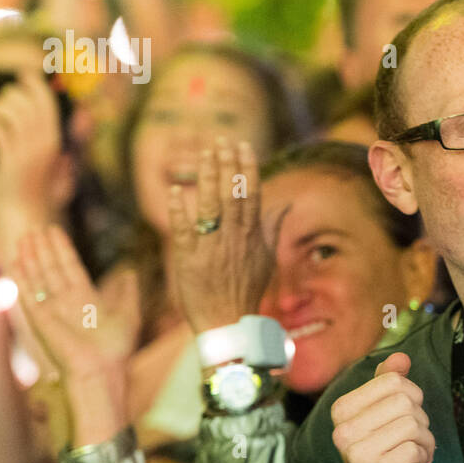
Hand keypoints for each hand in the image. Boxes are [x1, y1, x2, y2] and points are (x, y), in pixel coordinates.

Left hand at [0, 76, 63, 259]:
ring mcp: (27, 152)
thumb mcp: (42, 157)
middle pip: (28, 103)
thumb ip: (46, 135)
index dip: (34, 84)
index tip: (23, 72)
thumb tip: (64, 115)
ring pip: (11, 112)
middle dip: (11, 96)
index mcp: (54, 140)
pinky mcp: (9, 160)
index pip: (47, 103)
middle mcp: (44, 143)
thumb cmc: (30, 185)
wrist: (24, 214)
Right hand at [12, 226, 139, 447]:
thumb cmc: (116, 347)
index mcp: (85, 298)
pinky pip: (28, 295)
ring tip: (25, 238)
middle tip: (36, 227)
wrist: (101, 370)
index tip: (54, 230)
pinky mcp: (40, 320)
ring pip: (39, 278)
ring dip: (31, 258)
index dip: (62, 249)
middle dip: (44, 249)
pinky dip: (21, 279)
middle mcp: (66, 302)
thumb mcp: (128, 313)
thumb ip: (128, 291)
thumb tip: (131, 271)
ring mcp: (51, 310)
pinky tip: (15, 263)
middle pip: (52, 268)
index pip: (70, 267)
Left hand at [167, 138, 285, 334]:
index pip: (251, 194)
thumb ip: (272, 228)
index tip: (243, 146)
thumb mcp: (266, 258)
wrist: (227, 322)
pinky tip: (177, 190)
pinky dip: (180, 210)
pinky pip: (184, 230)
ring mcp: (211, 247)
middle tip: (221, 141)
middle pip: (231, 195)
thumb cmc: (247, 291)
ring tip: (204, 153)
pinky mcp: (189, 259)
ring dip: (207, 178)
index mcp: (252, 236)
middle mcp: (233, 238)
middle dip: (226, 165)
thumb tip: (286, 204)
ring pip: (210, 206)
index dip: (247, 168)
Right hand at [331, 352, 433, 462]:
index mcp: (342, 409)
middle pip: (405, 401)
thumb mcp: (388, 415)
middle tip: (410, 440)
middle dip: (420, 421)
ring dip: (424, 441)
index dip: (411, 397)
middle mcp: (342, 430)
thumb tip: (401, 357)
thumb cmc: (389, 454)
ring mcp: (355, 454)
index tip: (403, 419)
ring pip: (413, 424)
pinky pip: (415, 448)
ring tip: (412, 454)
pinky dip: (423, 456)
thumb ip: (391, 382)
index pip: (393, 381)